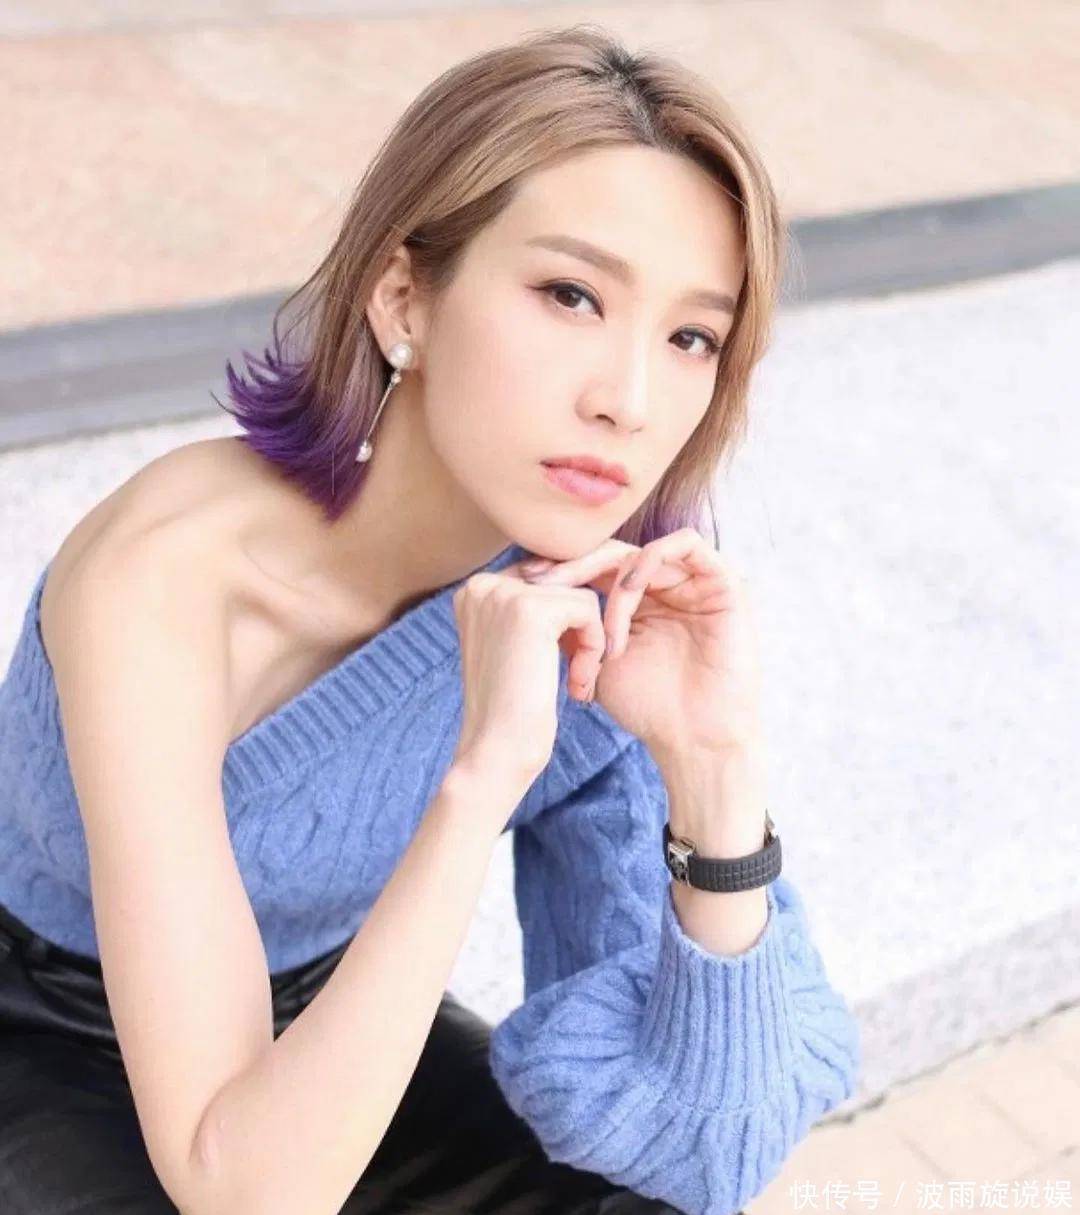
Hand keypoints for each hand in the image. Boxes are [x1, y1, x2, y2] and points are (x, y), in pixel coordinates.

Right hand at [450, 557, 606, 799]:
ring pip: (580, 596)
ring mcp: (503, 593)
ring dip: (588, 641)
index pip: (545, 581)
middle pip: (564, 584)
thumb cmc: (511, 709)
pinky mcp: (530, 609)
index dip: (563, 622)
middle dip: (578, 630)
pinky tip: (578, 682)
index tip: (554, 665)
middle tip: (573, 676)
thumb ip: (531, 609)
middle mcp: (483, 584)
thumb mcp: (514, 646)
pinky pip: (590, 609)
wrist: (497, 751)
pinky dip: (594, 647)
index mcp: (474, 590)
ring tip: (576, 681)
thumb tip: (575, 575)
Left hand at [519, 528, 764, 756]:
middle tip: (542, 581)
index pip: (596, 567)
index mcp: (640, 602)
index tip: (525, 582)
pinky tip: (629, 589)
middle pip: (615, 551)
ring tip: (596, 619)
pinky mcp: (725, 583)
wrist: (694, 740)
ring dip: (612, 577)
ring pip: (643, 550)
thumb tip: (528, 596)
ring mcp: (696, 583)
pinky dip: (652, 559)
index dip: (562, 569)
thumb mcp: (595, 663)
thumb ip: (573, 627)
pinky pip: (689, 544)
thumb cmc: (649, 709)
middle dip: (574, 565)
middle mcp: (667, 586)